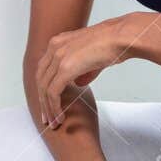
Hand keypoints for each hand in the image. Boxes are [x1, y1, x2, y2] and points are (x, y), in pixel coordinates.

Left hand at [35, 13, 138, 127]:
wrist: (120, 37)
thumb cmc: (112, 45)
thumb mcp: (91, 58)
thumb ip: (82, 70)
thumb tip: (77, 83)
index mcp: (57, 43)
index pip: (44, 69)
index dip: (43, 88)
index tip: (48, 104)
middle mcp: (54, 48)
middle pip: (40, 79)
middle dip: (42, 101)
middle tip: (47, 119)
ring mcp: (58, 57)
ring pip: (44, 88)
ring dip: (48, 108)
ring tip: (54, 123)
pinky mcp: (65, 68)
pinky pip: (53, 92)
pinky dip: (55, 107)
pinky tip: (61, 117)